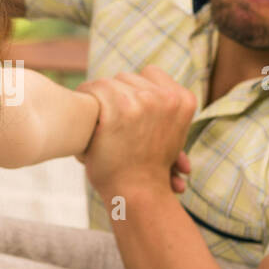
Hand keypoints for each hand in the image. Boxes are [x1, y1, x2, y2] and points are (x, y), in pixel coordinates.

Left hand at [75, 66, 196, 201]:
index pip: (150, 74)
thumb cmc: (149, 170)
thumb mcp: (170, 137)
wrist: (137, 194)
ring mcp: (144, 100)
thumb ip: (163, 113)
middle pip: (126, 78)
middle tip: (110, 122)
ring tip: (97, 125)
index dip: (134, 90)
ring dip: (99, 102)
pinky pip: (93, 89)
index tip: (125, 108)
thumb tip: (164, 117)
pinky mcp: (120, 106)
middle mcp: (166, 97)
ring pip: (108, 83)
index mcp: (183, 100)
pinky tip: (84, 117)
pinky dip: (84, 101)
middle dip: (115, 97)